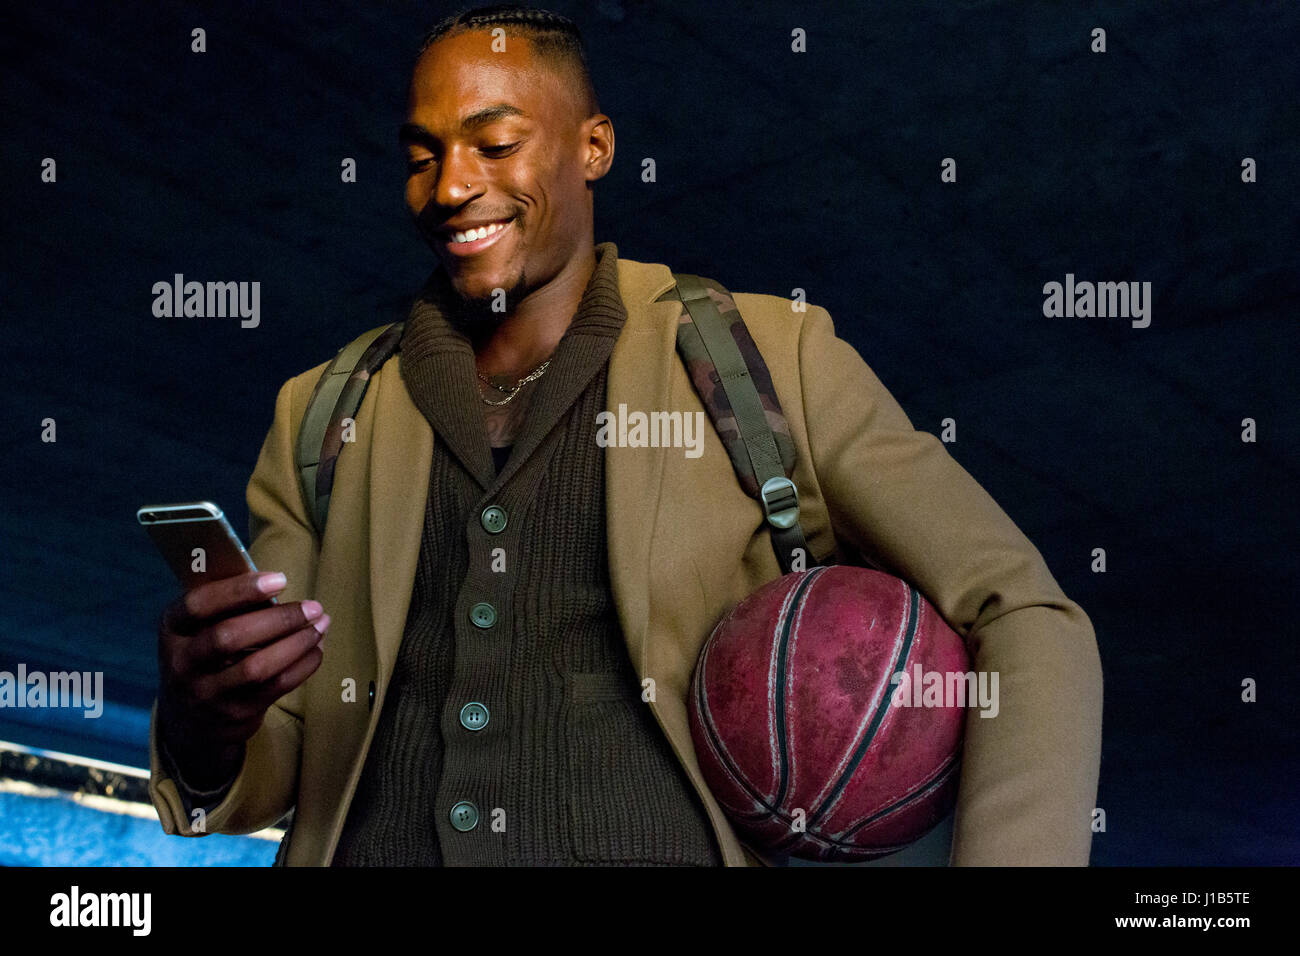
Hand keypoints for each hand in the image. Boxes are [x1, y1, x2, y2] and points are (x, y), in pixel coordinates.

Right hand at [156, 570, 327, 789]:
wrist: (190, 718)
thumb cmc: (205, 654)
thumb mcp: (199, 627)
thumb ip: (227, 605)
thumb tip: (277, 584)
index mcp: (172, 628)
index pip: (199, 604)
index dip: (239, 590)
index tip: (280, 579)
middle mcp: (182, 663)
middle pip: (229, 637)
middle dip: (279, 619)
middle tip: (313, 607)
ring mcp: (207, 693)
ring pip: (256, 666)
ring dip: (297, 643)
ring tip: (322, 625)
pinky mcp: (234, 714)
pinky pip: (275, 687)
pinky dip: (303, 665)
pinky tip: (317, 648)